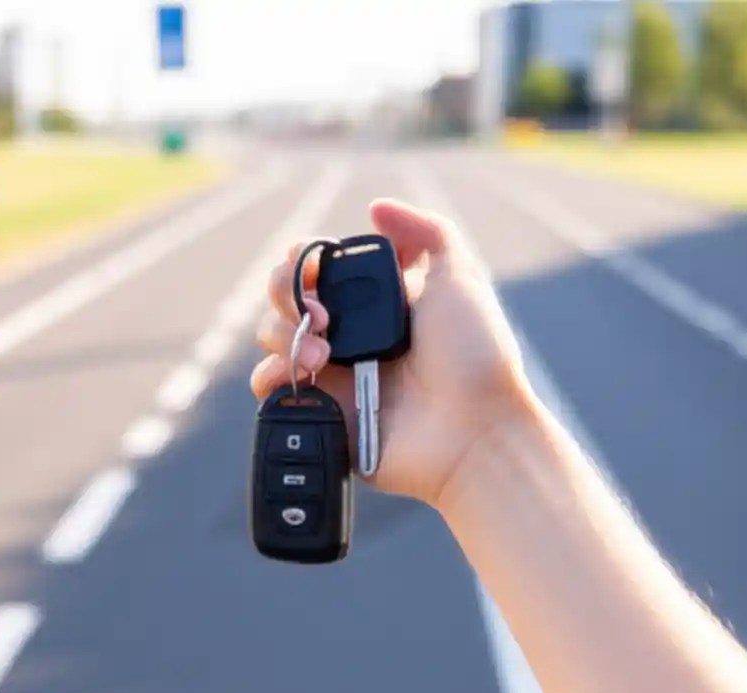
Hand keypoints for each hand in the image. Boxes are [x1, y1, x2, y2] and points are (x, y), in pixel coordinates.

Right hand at [251, 199, 528, 506]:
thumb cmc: (475, 357)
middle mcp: (349, 332)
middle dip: (288, 292)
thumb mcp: (462, 280)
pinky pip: (272, 388)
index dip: (305, 259)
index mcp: (376, 300)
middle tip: (321, 314)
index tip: (318, 268)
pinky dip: (272, 375)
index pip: (316, 265)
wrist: (473, 431)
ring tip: (325, 355)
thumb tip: (376, 208)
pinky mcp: (321, 411)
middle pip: (284, 295)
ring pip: (273, 335)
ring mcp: (332, 373)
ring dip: (285, 333)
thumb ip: (428, 232)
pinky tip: (299, 373)